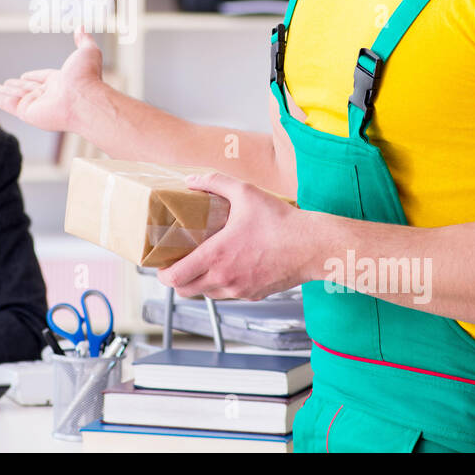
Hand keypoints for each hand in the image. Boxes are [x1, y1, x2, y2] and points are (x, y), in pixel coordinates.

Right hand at [0, 25, 102, 131]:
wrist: (84, 97)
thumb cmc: (87, 77)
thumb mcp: (87, 52)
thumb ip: (84, 40)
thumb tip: (82, 28)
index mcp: (61, 82)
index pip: (43, 79)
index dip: (34, 77)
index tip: (25, 75)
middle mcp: (49, 95)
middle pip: (28, 89)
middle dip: (16, 87)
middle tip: (6, 83)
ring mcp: (37, 105)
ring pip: (16, 97)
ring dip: (4, 93)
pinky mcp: (27, 113)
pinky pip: (8, 104)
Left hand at [157, 171, 310, 300]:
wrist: (313, 246)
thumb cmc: (281, 222)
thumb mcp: (245, 193)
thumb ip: (215, 182)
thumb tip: (192, 180)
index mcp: (216, 256)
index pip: (175, 278)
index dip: (162, 273)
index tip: (161, 263)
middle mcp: (224, 278)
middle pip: (184, 290)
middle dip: (176, 279)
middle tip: (178, 262)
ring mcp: (239, 289)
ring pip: (205, 294)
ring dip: (198, 282)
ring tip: (202, 262)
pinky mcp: (253, 295)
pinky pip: (227, 295)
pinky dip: (220, 284)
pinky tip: (228, 266)